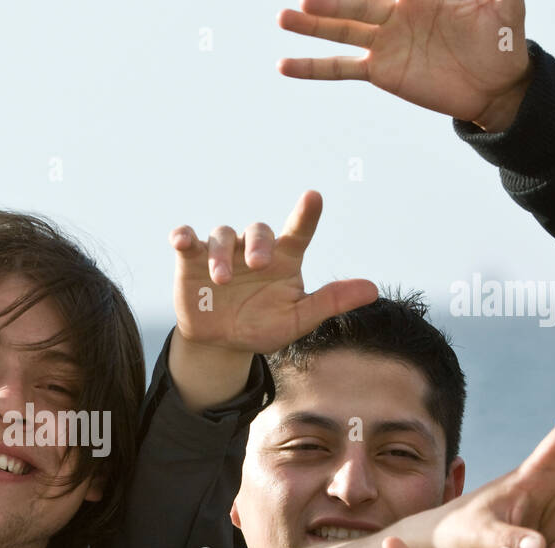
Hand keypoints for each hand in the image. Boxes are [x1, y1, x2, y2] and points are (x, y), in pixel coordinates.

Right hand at [170, 190, 377, 357]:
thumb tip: (373, 290)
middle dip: (258, 244)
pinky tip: (181, 239)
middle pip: (258, 230)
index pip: (298, 231)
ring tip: (222, 281)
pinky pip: (187, 238)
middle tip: (257, 265)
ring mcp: (222, 252)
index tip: (314, 197)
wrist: (221, 343)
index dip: (306, 214)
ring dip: (221, 254)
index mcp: (282, 259)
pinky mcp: (192, 259)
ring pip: (222, 235)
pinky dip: (183, 236)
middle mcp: (253, 249)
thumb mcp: (297, 320)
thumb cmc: (262, 326)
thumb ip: (330, 302)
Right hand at [278, 0, 531, 131]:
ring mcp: (385, 43)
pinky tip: (285, 66)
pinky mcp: (380, 72)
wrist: (498, 85)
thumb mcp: (503, 1)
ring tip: (284, 18)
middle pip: (355, 1)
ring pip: (341, 30)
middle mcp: (397, 13)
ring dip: (312, 25)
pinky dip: (313, 68)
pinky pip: (341, 68)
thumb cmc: (504, 37)